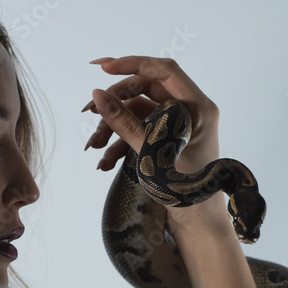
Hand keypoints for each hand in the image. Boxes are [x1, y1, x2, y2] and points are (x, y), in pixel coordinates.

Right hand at [83, 56, 229, 232]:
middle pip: (144, 90)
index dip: (132, 64)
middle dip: (114, 103)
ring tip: (93, 148)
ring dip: (112, 127)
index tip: (103, 67)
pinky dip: (120, 143)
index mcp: (198, 106)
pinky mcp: (165, 139)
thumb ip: (124, 123)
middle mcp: (188, 110)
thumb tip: (97, 95)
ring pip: (137, 112)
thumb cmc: (185, 190)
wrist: (196, 223)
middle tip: (89, 114)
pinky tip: (104, 162)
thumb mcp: (151, 154)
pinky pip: (139, 130)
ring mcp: (176, 125)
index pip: (163, 70)